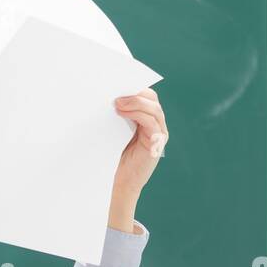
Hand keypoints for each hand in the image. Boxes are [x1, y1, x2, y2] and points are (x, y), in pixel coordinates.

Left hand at [108, 88, 166, 232]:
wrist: (118, 184)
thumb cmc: (113, 158)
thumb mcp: (114, 132)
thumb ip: (117, 115)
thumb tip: (107, 95)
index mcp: (146, 120)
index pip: (145, 96)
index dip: (134, 88)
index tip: (116, 82)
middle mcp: (155, 125)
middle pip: (151, 99)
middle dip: (135, 93)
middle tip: (116, 92)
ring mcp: (158, 134)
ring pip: (153, 109)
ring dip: (135, 102)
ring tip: (117, 102)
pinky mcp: (157, 144)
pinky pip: (151, 123)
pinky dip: (138, 114)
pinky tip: (123, 112)